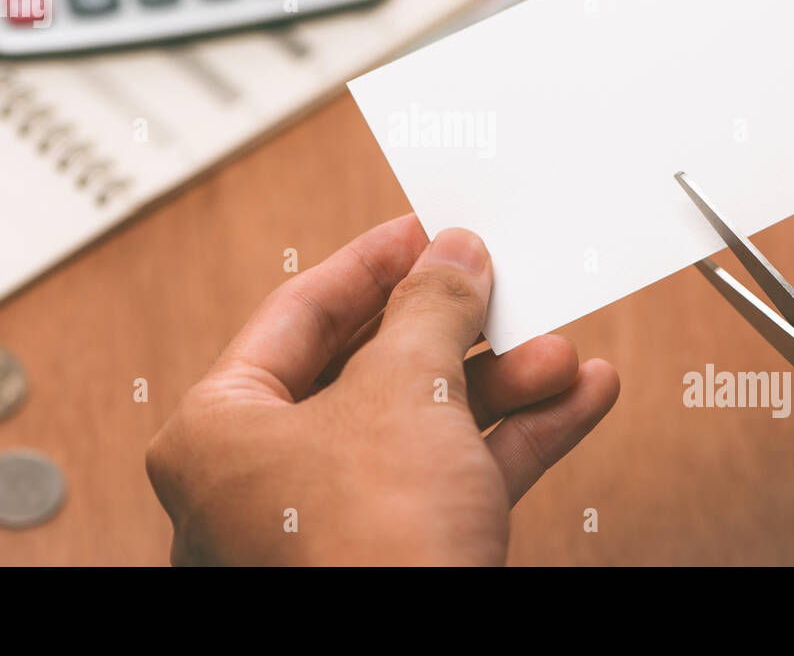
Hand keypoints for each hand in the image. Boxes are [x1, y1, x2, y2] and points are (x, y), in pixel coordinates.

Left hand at [146, 214, 619, 564]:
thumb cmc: (368, 546)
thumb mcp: (405, 389)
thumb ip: (430, 308)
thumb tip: (452, 256)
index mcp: (218, 431)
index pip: (295, 315)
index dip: (369, 264)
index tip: (421, 232)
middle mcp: (259, 481)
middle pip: (368, 372)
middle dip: (454, 331)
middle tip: (497, 286)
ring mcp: (325, 528)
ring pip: (420, 429)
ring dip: (501, 386)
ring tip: (560, 354)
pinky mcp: (389, 561)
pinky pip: (451, 481)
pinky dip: (512, 442)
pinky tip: (575, 401)